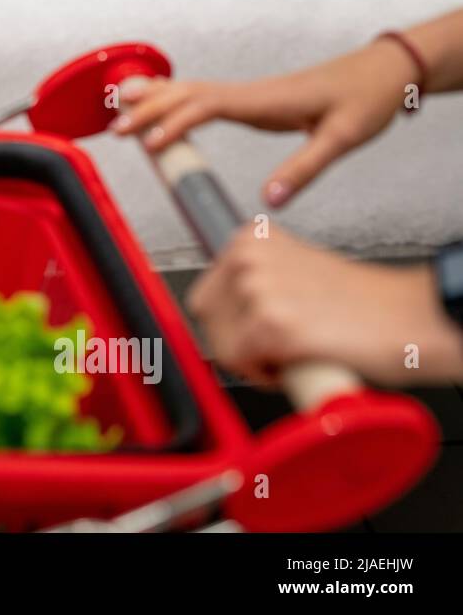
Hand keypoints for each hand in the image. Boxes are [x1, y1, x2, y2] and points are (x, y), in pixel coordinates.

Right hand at [113, 39, 417, 206]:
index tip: (151, 143)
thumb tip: (268, 200)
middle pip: (187, 94)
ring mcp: (249, 92)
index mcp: (266, 100)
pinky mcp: (252, 97)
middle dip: (148, 109)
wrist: (384, 70)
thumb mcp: (342, 138)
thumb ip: (303, 169)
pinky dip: (173, 95)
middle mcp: (250, 92)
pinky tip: (157, 99)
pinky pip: (202, 94)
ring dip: (154, 97)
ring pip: (190, 89)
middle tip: (114, 130)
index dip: (175, 122)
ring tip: (118, 106)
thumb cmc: (366, 99)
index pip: (207, 106)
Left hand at [187, 226, 462, 386]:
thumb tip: (220, 310)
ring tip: (292, 351)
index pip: (204, 295)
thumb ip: (253, 281)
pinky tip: (299, 360)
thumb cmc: (361, 303)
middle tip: (273, 348)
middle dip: (234, 343)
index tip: (251, 332)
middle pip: (205, 319)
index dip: (228, 323)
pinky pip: (242, 364)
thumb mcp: (292, 272)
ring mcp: (258, 287)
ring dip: (253, 361)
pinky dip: (267, 375)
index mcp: (250, 239)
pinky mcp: (272, 322)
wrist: (410, 318)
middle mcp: (248, 255)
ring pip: (222, 345)